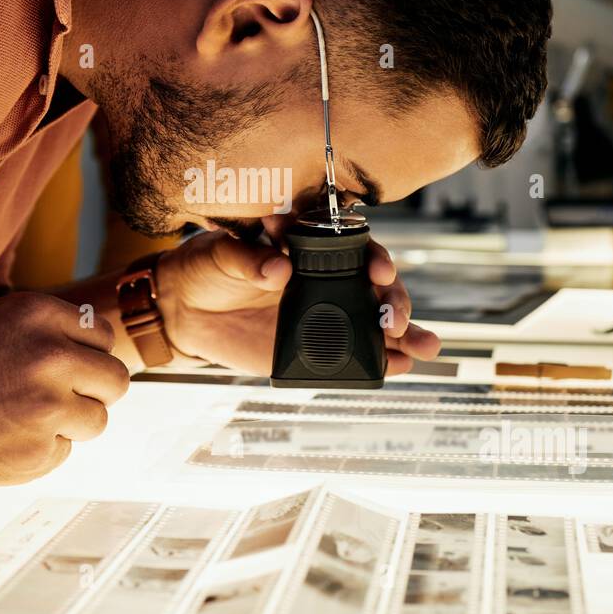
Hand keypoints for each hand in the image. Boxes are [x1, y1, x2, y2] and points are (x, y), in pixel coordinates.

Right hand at [0, 292, 129, 486]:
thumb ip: (36, 324)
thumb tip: (77, 336)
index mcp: (38, 314)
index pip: (103, 335)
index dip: (89, 352)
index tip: (76, 364)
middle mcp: (52, 357)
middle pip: (115, 379)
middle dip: (94, 388)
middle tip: (67, 396)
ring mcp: (48, 408)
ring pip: (98, 420)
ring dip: (72, 421)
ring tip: (32, 418)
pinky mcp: (39, 452)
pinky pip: (65, 451)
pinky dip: (43, 448)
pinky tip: (8, 438)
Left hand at [155, 228, 439, 376]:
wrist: (183, 308)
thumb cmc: (206, 267)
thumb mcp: (221, 254)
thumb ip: (249, 259)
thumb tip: (279, 268)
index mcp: (309, 248)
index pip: (355, 247)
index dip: (373, 258)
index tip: (377, 271)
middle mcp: (326, 279)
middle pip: (375, 288)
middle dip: (394, 301)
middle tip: (396, 318)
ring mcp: (325, 315)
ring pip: (375, 322)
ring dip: (407, 334)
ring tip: (428, 347)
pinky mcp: (315, 347)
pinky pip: (354, 355)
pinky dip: (381, 361)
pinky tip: (402, 366)